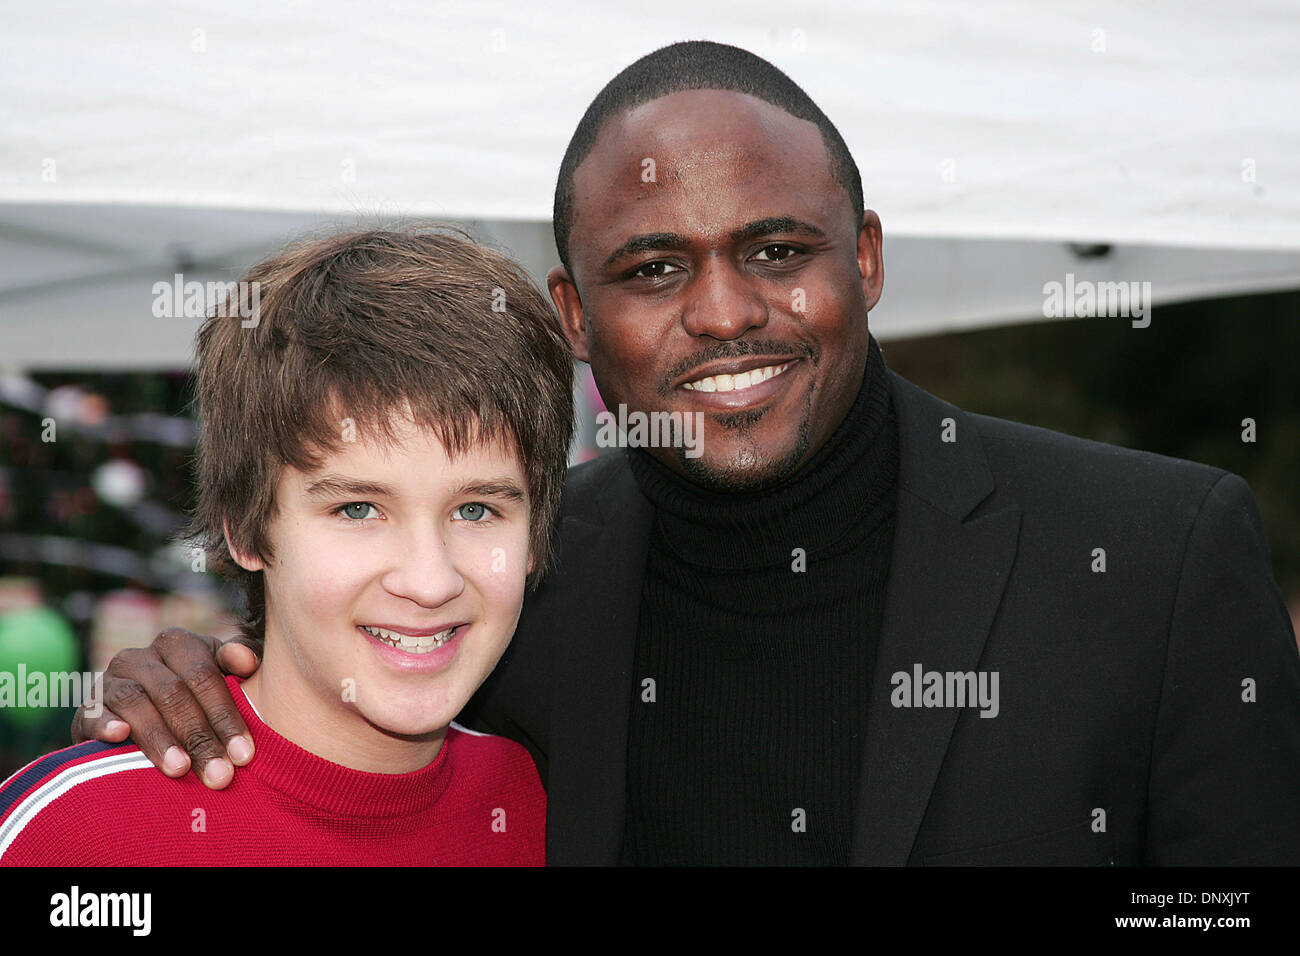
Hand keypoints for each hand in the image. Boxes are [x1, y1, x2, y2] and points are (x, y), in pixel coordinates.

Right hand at [72, 627, 262, 788]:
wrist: (140, 718)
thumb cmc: (195, 697)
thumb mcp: (221, 676)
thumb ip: (239, 662)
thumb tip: (248, 662)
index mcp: (177, 644)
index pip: (204, 675)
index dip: (225, 714)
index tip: (244, 754)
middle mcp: (140, 656)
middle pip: (173, 693)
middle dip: (199, 737)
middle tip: (219, 775)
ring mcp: (109, 680)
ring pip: (135, 702)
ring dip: (159, 738)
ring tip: (180, 769)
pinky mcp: (85, 707)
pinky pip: (91, 712)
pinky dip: (105, 723)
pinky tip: (120, 736)